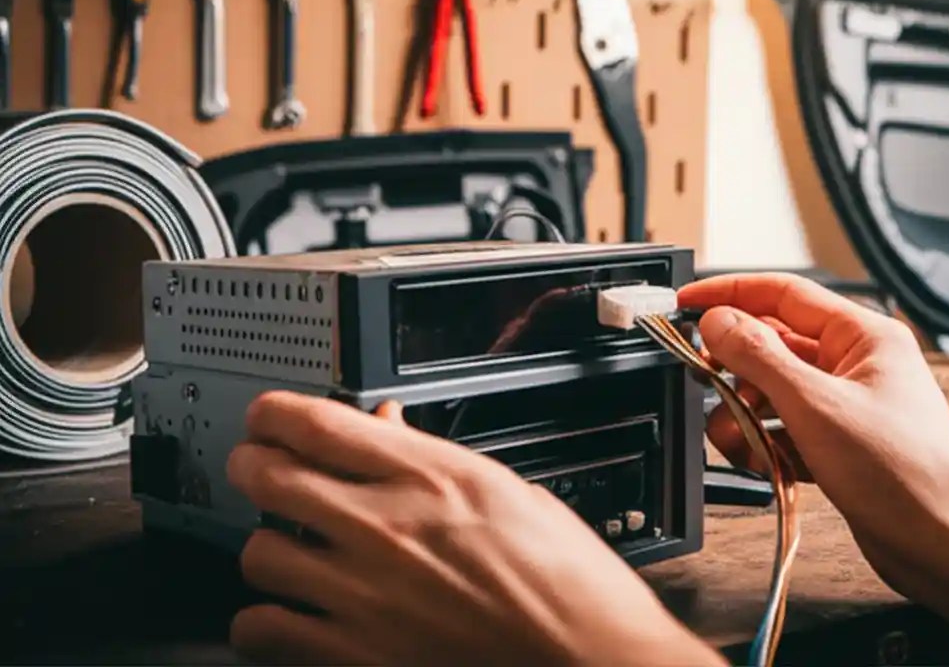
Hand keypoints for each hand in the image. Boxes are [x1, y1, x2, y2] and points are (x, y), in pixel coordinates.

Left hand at [226, 392, 723, 666]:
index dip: (273, 412)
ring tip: (291, 552)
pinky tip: (292, 614)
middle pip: (268, 475)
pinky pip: (261, 629)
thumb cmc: (569, 585)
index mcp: (432, 477)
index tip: (269, 417)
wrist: (592, 663)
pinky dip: (265, 621)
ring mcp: (364, 596)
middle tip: (260, 469)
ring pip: (257, 552)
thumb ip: (436, 460)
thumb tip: (387, 430)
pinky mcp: (354, 656)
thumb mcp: (512, 493)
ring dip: (267, 547)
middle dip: (252, 464)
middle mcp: (387, 529)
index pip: (314, 422)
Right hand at [679, 274, 948, 597]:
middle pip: (774, 346)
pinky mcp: (840, 446)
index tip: (689, 304)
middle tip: (703, 382)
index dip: (731, 294)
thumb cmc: (907, 472)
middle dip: (735, 370)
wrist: (944, 543)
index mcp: (864, 336)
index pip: (784, 294)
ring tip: (738, 440)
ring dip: (746, 415)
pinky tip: (764, 464)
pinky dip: (767, 445)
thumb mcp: (816, 405)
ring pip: (775, 393)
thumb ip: (760, 357)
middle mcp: (857, 365)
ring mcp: (848, 407)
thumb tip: (718, 321)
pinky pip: (786, 431)